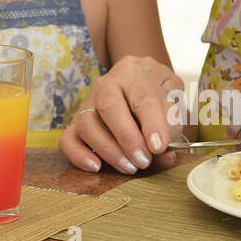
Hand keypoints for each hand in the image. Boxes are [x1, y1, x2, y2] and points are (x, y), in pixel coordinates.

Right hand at [59, 56, 183, 174]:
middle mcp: (107, 85)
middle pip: (108, 107)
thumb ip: (172, 122)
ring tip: (129, 167)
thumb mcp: (173, 97)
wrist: (139, 81)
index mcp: (135, 73)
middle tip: (143, 160)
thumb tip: (162, 151)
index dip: (152, 123)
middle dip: (127, 138)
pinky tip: (96, 167)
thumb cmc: (157, 92)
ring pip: (86, 124)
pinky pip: (67, 139)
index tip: (159, 147)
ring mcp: (89, 103)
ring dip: (108, 150)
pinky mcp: (77, 123)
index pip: (143, 96)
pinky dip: (78, 155)